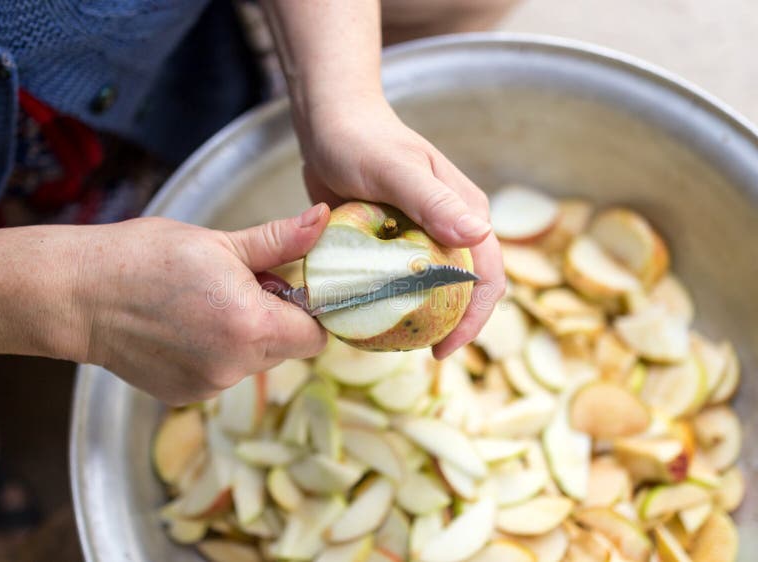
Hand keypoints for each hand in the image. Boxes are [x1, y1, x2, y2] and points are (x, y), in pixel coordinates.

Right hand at [75, 205, 329, 404]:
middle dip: (277, 317)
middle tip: (241, 285)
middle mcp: (235, 366)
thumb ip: (279, 241)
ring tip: (207, 303)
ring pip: (255, 361)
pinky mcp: (185, 395)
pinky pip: (222, 372)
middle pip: (287, 348)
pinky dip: (216, 352)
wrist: (77, 294)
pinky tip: (186, 325)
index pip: (315, 335)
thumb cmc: (144, 258)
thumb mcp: (220, 242)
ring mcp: (209, 385)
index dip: (309, 310)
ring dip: (246, 335)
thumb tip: (322, 219)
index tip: (291, 288)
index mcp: (252, 326)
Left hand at [297, 95, 505, 357]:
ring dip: (423, 317)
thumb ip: (433, 201)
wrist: (329, 124)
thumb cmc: (362, 139)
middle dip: (450, 325)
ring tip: (395, 343)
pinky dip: (395, 302)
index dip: (474, 318)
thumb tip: (480, 234)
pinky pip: (403, 281)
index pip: (487, 275)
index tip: (446, 349)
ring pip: (434, 289)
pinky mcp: (398, 242)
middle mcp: (452, 227)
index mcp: (465, 213)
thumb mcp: (395, 170)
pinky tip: (372, 318)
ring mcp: (424, 236)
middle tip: (419, 353)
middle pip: (465, 290)